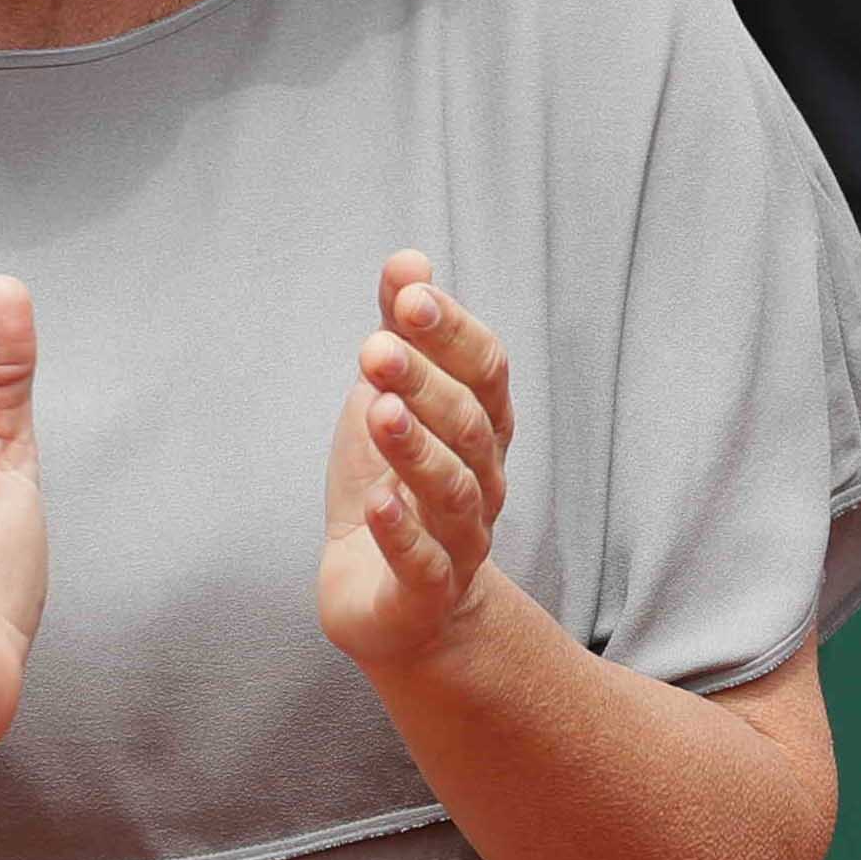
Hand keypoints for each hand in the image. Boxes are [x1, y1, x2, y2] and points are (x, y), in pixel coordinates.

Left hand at [318, 252, 518, 675]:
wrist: (384, 599)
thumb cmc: (389, 485)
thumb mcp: (387, 398)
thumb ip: (399, 332)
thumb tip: (408, 260)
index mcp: (481, 429)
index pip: (486, 372)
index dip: (453, 332)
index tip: (408, 295)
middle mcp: (483, 481)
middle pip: (470, 427)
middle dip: (426, 383)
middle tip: (375, 349)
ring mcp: (459, 540)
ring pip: (454, 492)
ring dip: (418, 449)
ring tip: (379, 411)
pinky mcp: (424, 593)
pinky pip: (425, 564)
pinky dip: (402, 533)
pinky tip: (376, 502)